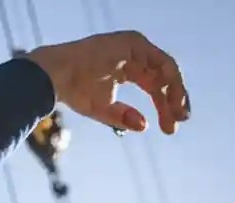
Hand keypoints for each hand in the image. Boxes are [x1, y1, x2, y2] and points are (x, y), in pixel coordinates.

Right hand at [25, 31, 190, 134]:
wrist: (55, 77)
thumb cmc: (73, 91)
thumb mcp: (103, 109)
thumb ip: (123, 117)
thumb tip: (144, 126)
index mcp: (127, 68)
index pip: (154, 87)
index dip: (165, 106)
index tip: (171, 127)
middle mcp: (134, 55)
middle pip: (162, 80)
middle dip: (173, 102)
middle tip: (178, 122)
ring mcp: (135, 47)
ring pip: (166, 70)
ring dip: (175, 93)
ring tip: (177, 114)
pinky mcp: (134, 43)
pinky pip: (161, 63)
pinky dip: (169, 81)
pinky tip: (170, 100)